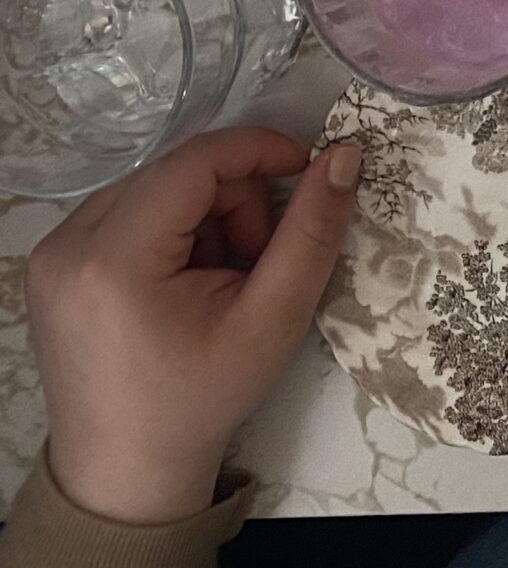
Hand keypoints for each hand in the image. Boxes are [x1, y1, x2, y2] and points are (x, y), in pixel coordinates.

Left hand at [27, 129, 361, 524]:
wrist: (127, 466)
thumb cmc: (201, 398)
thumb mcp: (273, 318)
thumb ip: (312, 231)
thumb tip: (344, 153)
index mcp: (112, 259)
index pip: (194, 161)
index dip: (260, 151)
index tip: (310, 172)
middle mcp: (68, 243)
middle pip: (176, 172)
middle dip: (235, 199)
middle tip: (258, 262)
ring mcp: (53, 252)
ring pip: (154, 187)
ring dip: (205, 215)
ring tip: (221, 279)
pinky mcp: (53, 263)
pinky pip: (128, 210)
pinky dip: (172, 230)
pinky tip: (185, 282)